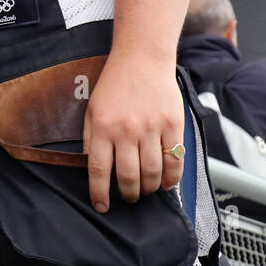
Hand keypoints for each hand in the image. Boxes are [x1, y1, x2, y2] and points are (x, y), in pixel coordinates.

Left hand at [83, 53, 184, 212]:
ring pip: (152, 172)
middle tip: (129, 198)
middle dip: (128, 194)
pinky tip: (167, 184)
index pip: (98, 169)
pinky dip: (172, 178)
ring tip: (146, 191)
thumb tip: (92, 168)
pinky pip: (175, 160)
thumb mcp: (91, 109)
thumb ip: (90, 138)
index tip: (102, 207)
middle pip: (127, 176)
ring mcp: (151, 128)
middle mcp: (125, 130)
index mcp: (102, 127)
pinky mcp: (173, 125)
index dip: (99, 193)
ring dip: (150, 188)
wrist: (141, 59)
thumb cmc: (114, 85)